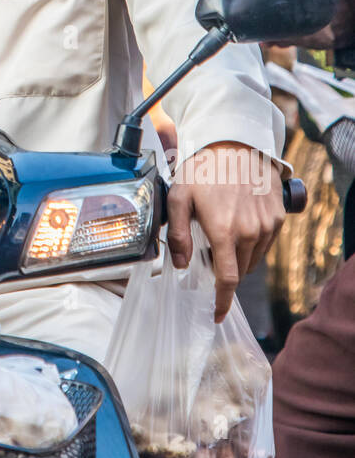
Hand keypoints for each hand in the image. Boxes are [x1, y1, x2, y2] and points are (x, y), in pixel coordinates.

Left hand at [165, 140, 284, 322]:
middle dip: (225, 269)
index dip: (222, 301)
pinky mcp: (278, 216)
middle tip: (209, 249)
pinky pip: (266, 241)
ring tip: (224, 230)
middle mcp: (250, 232)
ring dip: (239, 254)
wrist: (237, 143)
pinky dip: (253, 241)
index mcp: (225, 231)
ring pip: (254, 257)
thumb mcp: (179, 196)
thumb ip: (178, 233)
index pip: (228, 280)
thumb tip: (181, 264)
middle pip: (240, 269)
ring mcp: (268, 225)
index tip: (216, 314)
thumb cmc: (204, 169)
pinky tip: (240, 221)